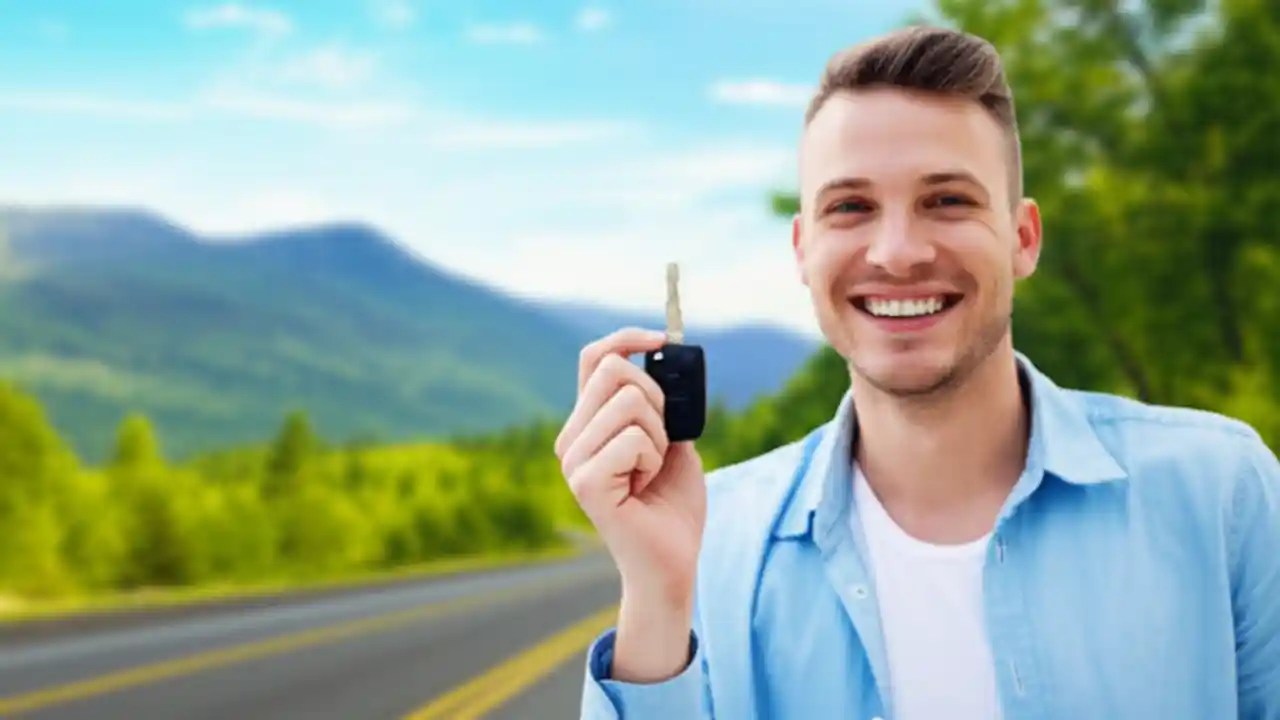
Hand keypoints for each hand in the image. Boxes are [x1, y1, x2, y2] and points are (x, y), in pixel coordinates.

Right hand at [555, 327, 706, 610]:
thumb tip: (664, 361)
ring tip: (651, 471)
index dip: (626, 339)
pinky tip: (645, 486)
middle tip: (661, 443)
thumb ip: (661, 404)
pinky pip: (634, 438)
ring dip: (659, 436)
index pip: (594, 359)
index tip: (662, 339)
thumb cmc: (671, 506)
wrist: (672, 562)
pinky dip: (654, 459)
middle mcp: (571, 439)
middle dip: (657, 399)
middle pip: (614, 370)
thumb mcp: (672, 440)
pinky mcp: (585, 482)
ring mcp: (573, 460)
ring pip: (631, 402)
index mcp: (587, 425)